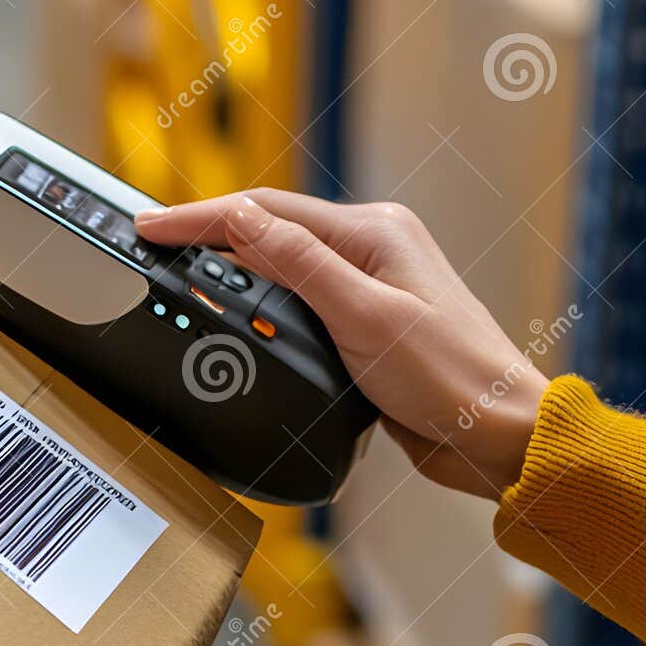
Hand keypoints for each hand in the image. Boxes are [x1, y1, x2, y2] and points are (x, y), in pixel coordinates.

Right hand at [135, 192, 549, 496]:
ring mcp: (371, 285)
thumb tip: (241, 221)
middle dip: (209, 233)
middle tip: (151, 242)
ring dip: (232, 262)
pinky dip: (261, 298)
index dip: (200, 218)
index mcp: (374, 232)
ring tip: (180, 268)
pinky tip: (238, 309)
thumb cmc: (452, 378)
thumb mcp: (366, 318)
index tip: (150, 226)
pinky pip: (300, 298)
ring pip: (282, 263)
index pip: (266, 211)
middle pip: (270, 228)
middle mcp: (372, 248)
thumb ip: (301, 266)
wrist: (496, 435)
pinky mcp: (368, 324)